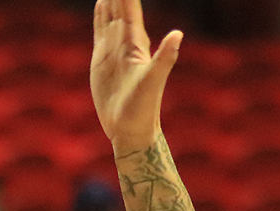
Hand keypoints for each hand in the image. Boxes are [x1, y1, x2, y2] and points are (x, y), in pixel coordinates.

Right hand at [92, 0, 181, 153]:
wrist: (130, 129)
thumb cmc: (143, 109)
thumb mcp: (154, 82)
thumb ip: (165, 58)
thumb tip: (179, 34)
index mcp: (136, 41)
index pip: (130, 6)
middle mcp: (126, 40)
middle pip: (120, 4)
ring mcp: (113, 48)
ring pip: (111, 13)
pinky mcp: (101, 59)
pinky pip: (100, 29)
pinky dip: (100, 14)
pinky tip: (101, 3)